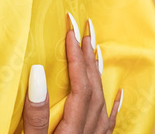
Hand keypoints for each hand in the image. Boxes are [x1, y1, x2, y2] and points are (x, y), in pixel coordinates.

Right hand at [20, 15, 121, 132]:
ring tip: (96, 51)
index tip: (70, 32)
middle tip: (86, 30)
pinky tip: (118, 92)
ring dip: (98, 74)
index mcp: (72, 131)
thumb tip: (38, 73)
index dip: (76, 57)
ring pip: (102, 102)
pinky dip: (114, 104)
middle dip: (89, 57)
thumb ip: (36, 115)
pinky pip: (109, 122)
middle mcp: (88, 133)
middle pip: (93, 89)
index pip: (79, 86)